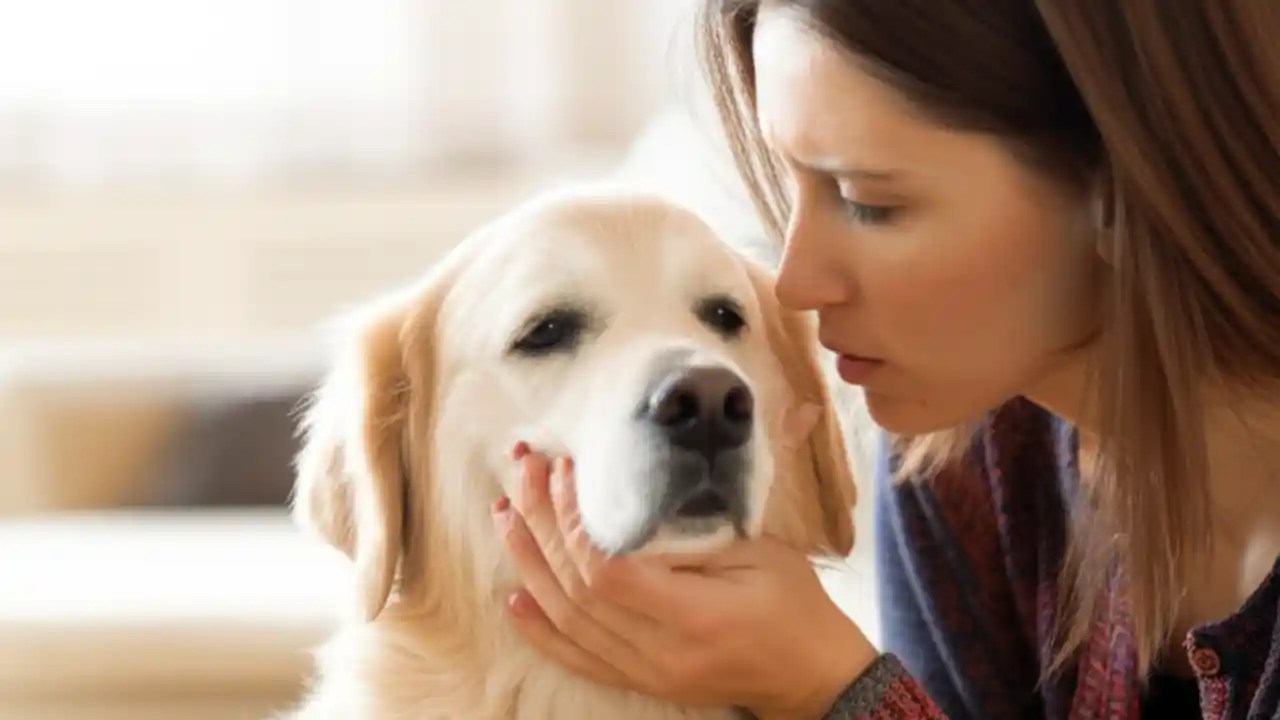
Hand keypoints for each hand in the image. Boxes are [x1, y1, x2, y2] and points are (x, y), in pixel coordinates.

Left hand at [490, 446, 878, 718]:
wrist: (811, 676)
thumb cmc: (795, 605)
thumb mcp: (763, 553)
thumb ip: (702, 527)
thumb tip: (649, 483)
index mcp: (696, 616)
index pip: (609, 571)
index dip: (576, 520)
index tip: (565, 472)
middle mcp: (662, 653)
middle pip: (578, 591)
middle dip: (543, 527)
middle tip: (523, 476)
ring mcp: (648, 673)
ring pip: (569, 622)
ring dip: (531, 567)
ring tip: (507, 519)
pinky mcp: (642, 681)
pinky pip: (579, 658)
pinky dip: (541, 629)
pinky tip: (514, 599)